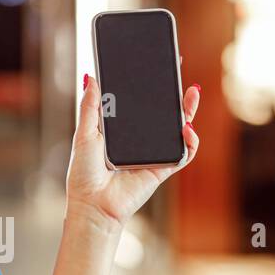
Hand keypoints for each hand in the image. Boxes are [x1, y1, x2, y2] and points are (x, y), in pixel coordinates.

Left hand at [65, 73, 200, 230]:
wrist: (92, 205)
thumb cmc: (84, 175)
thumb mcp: (84, 134)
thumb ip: (90, 107)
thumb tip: (92, 78)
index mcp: (122, 133)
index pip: (140, 106)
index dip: (150, 88)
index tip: (157, 68)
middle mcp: (140, 142)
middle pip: (162, 115)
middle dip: (174, 96)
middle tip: (178, 74)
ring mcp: (153, 155)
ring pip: (177, 130)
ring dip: (188, 113)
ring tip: (191, 95)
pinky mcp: (162, 169)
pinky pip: (183, 153)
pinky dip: (189, 141)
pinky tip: (186, 128)